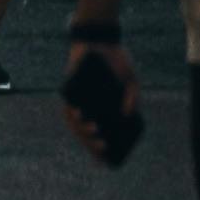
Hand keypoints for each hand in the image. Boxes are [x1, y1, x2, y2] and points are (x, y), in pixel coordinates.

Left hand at [59, 38, 144, 170]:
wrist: (102, 36)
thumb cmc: (115, 61)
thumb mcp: (130, 81)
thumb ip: (133, 98)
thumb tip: (128, 115)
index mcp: (96, 110)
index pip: (93, 135)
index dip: (96, 150)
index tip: (104, 162)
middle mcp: (83, 106)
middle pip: (83, 131)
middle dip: (91, 143)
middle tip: (103, 147)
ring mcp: (75, 98)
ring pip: (73, 121)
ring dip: (82, 130)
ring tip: (94, 132)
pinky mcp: (68, 86)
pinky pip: (66, 102)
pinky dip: (72, 111)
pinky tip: (80, 116)